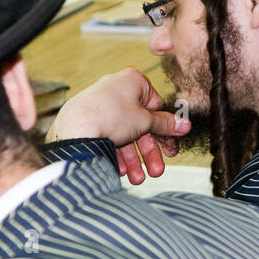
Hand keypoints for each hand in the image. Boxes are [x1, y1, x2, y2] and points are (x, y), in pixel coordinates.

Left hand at [46, 68, 190, 183]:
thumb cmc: (109, 116)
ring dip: (133, 159)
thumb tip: (184, 124)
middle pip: (139, 125)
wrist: (74, 128)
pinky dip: (115, 154)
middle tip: (156, 170)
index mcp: (132, 81)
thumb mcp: (146, 121)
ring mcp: (99, 104)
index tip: (171, 149)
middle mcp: (115, 90)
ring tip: (137, 178)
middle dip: (148, 152)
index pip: (156, 107)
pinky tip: (119, 170)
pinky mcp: (86, 118)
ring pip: (123, 134)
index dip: (165, 131)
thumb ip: (166, 124)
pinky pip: (107, 137)